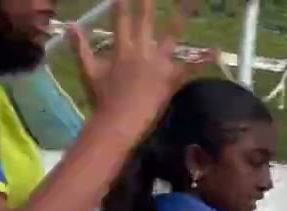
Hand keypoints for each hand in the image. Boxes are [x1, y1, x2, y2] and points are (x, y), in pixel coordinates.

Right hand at [67, 0, 213, 135]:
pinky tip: (217, 50)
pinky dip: (203, 60)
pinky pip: (190, 68)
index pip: (121, 19)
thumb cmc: (102, 99)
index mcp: (121, 49)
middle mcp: (140, 51)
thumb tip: (70, 25)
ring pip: (172, 36)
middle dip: (147, 2)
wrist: (118, 122)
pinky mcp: (170, 78)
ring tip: (190, 2)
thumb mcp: (88, 71)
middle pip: (145, 20)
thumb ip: (80, 47)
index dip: (123, 3)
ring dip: (181, 18)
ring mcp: (157, 64)